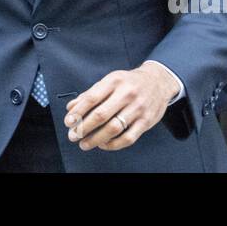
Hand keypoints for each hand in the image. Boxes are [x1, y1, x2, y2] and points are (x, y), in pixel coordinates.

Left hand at [62, 61, 180, 151]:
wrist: (158, 81)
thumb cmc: (129, 82)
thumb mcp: (110, 81)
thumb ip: (90, 94)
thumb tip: (71, 108)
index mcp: (114, 81)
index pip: (92, 98)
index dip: (78, 112)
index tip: (68, 122)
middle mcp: (126, 94)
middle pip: (101, 114)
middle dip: (84, 128)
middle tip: (73, 136)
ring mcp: (138, 108)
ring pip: (114, 128)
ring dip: (96, 139)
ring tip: (84, 144)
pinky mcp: (146, 121)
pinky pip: (128, 138)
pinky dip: (113, 144)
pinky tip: (104, 144)